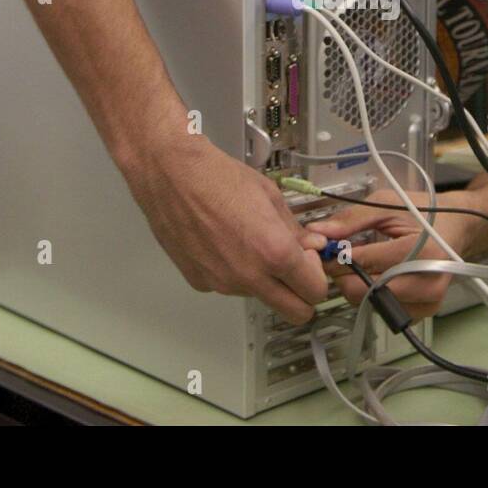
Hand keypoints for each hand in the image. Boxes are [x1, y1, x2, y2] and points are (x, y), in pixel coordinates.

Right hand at [122, 137, 328, 324]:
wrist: (171, 175)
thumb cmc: (220, 177)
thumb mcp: (270, 196)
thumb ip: (295, 230)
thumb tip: (314, 246)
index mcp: (275, 253)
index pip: (315, 293)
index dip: (316, 276)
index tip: (307, 259)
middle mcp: (250, 277)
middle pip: (295, 312)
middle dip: (301, 294)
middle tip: (291, 267)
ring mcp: (223, 284)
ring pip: (260, 297)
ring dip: (263, 280)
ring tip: (246, 241)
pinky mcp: (200, 282)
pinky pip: (228, 287)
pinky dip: (232, 273)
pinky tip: (221, 243)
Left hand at [305, 189, 476, 318]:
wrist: (457, 228)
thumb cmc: (423, 212)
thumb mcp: (388, 204)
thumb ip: (351, 219)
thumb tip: (316, 234)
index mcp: (423, 252)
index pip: (363, 264)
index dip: (336, 256)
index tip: (324, 248)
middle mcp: (429, 283)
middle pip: (363, 291)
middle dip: (345, 273)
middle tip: (341, 256)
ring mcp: (428, 302)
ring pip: (369, 303)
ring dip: (358, 284)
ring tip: (366, 262)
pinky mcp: (424, 313)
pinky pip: (382, 309)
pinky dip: (373, 294)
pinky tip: (380, 275)